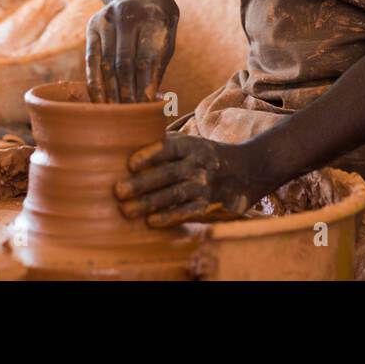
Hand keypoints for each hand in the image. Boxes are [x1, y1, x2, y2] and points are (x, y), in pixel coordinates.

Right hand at [85, 0, 178, 102]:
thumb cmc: (159, 23)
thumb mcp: (168, 37)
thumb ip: (159, 65)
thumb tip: (151, 99)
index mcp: (154, 17)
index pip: (147, 59)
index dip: (144, 86)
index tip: (144, 108)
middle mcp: (129, 15)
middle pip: (125, 63)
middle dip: (126, 93)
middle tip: (128, 115)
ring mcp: (107, 18)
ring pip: (106, 63)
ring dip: (109, 91)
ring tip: (113, 112)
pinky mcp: (93, 25)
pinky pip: (91, 59)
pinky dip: (94, 81)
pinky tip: (99, 98)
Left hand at [113, 133, 263, 226]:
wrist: (247, 170)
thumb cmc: (205, 156)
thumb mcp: (191, 143)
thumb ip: (164, 144)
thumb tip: (125, 141)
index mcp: (191, 146)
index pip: (169, 148)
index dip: (149, 155)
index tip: (129, 164)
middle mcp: (199, 164)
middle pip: (168, 173)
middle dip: (142, 183)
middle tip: (117, 191)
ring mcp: (206, 186)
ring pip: (175, 194)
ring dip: (150, 203)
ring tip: (126, 210)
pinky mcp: (210, 205)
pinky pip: (188, 212)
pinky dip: (169, 217)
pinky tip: (151, 222)